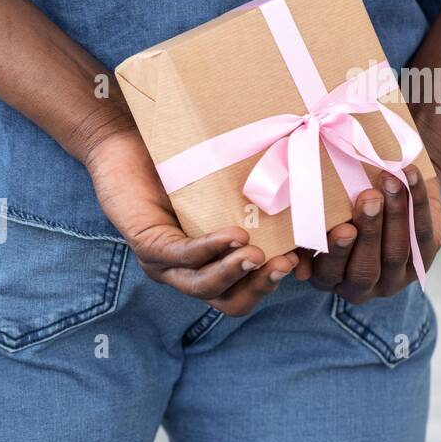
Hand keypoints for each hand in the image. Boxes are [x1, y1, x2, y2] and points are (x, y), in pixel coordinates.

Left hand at [85, 128, 297, 316]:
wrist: (127, 139)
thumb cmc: (183, 161)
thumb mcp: (229, 188)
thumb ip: (261, 207)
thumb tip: (314, 219)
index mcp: (210, 265)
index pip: (245, 294)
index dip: (273, 283)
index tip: (300, 262)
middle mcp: (187, 272)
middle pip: (229, 302)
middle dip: (260, 287)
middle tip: (283, 264)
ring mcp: (163, 262)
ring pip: (203, 286)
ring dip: (233, 272)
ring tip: (257, 254)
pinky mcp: (145, 243)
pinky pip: (180, 255)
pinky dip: (208, 249)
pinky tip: (232, 236)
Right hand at [291, 163, 440, 301]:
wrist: (382, 192)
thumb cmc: (339, 206)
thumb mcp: (319, 218)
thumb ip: (305, 230)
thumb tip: (291, 242)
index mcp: (328, 279)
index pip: (329, 272)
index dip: (337, 252)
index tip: (343, 227)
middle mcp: (360, 286)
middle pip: (365, 268)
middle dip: (370, 231)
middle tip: (370, 197)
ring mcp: (394, 278)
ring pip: (396, 252)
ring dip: (395, 213)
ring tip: (390, 181)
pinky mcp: (423, 261)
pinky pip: (422, 235)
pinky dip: (417, 203)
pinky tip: (409, 177)